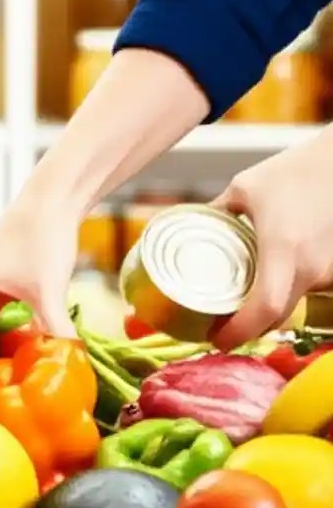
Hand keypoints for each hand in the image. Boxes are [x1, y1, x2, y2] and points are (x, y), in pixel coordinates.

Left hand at [208, 132, 332, 348]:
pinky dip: (288, 292)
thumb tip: (188, 231)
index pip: (265, 308)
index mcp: (284, 248)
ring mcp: (332, 268)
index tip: (214, 338)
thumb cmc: (297, 169)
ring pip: (295, 304)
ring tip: (238, 305)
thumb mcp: (245, 189)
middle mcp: (313, 266)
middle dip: (247, 329)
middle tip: (219, 328)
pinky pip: (311, 289)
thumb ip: (216, 214)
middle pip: (278, 316)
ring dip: (268, 310)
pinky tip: (269, 285)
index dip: (239, 331)